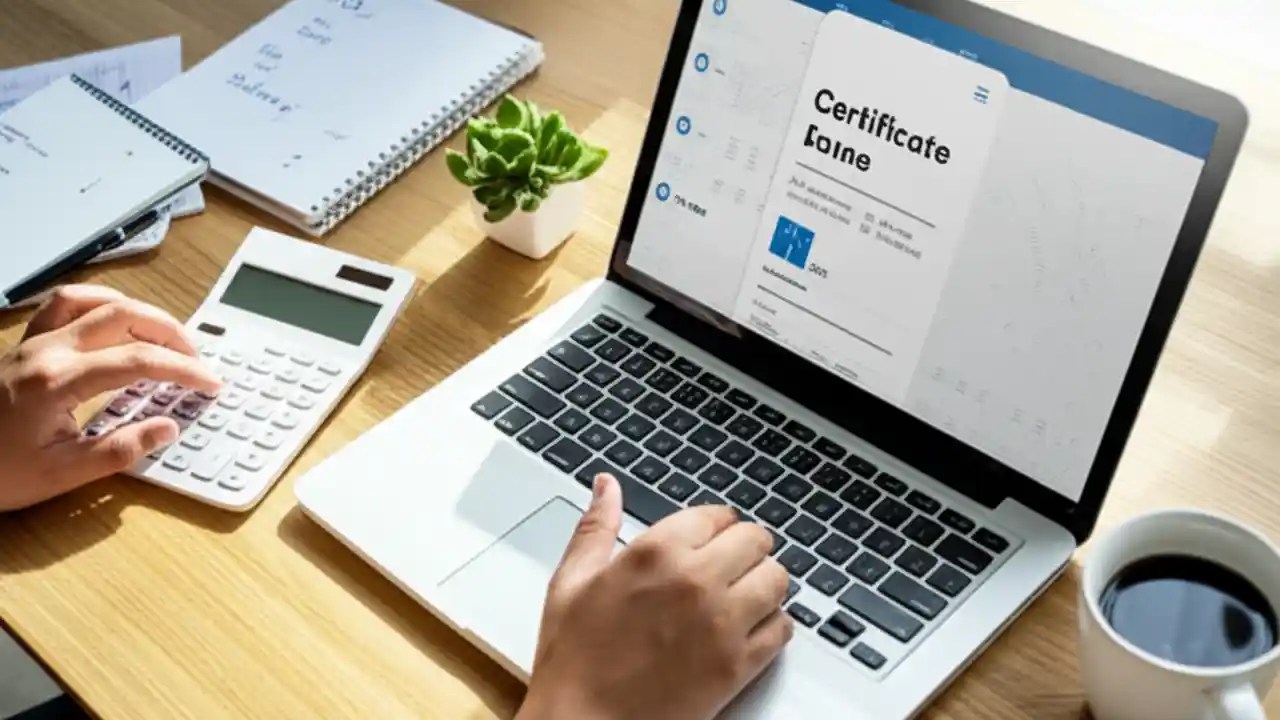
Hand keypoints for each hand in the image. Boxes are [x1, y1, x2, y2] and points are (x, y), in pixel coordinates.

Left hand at [0, 285, 219, 510]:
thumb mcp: (61, 475)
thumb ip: (119, 450)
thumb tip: (168, 428)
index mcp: (59, 381)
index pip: (139, 360)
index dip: (183, 369)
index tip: (209, 383)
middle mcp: (47, 351)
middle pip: (124, 315)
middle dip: (172, 333)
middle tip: (197, 361)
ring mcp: (34, 342)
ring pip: (97, 300)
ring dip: (140, 313)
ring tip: (166, 338)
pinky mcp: (27, 346)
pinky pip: (66, 303)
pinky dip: (100, 302)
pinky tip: (118, 318)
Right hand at [518, 475, 794, 719]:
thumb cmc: (574, 660)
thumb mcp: (570, 583)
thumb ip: (595, 527)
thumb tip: (607, 486)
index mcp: (655, 552)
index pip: (716, 515)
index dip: (715, 526)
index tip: (710, 537)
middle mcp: (695, 580)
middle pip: (756, 540)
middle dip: (745, 549)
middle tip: (730, 565)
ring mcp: (722, 623)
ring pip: (777, 580)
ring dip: (763, 583)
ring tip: (743, 594)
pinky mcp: (737, 664)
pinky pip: (782, 629)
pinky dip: (772, 626)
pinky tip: (748, 630)